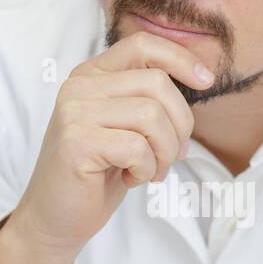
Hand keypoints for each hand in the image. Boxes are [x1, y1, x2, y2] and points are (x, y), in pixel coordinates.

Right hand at [0, 31, 215, 263]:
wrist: (56, 218)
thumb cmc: (97, 174)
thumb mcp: (126, 127)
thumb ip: (148, 99)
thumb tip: (200, 79)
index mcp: (92, 75)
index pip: (142, 44)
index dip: (180, 58)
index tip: (206, 82)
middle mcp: (79, 86)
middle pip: (156, 83)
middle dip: (180, 124)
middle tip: (172, 156)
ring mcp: (74, 112)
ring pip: (151, 116)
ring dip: (164, 152)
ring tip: (151, 170)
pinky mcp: (76, 142)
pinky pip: (136, 147)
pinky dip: (146, 169)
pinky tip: (132, 179)